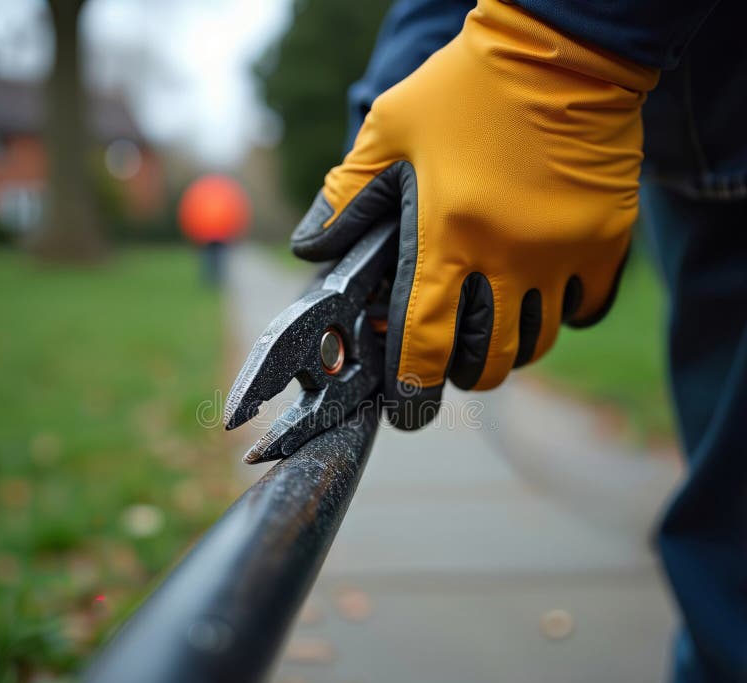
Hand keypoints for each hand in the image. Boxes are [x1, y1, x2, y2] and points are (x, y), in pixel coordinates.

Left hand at [290, 0, 657, 428]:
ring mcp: (562, 253)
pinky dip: (560, 317)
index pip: (427, 340)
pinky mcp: (606, 240)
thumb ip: (346, 196)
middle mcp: (508, 256)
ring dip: (509, 351)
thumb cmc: (467, 86)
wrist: (564, 45)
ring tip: (491, 333)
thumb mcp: (390, 129)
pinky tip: (540, 298)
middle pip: (489, 358)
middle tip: (450, 364)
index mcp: (448, 235)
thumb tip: (310, 249)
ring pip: (537, 342)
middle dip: (463, 375)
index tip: (407, 404)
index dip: (413, 384)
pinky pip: (584, 309)